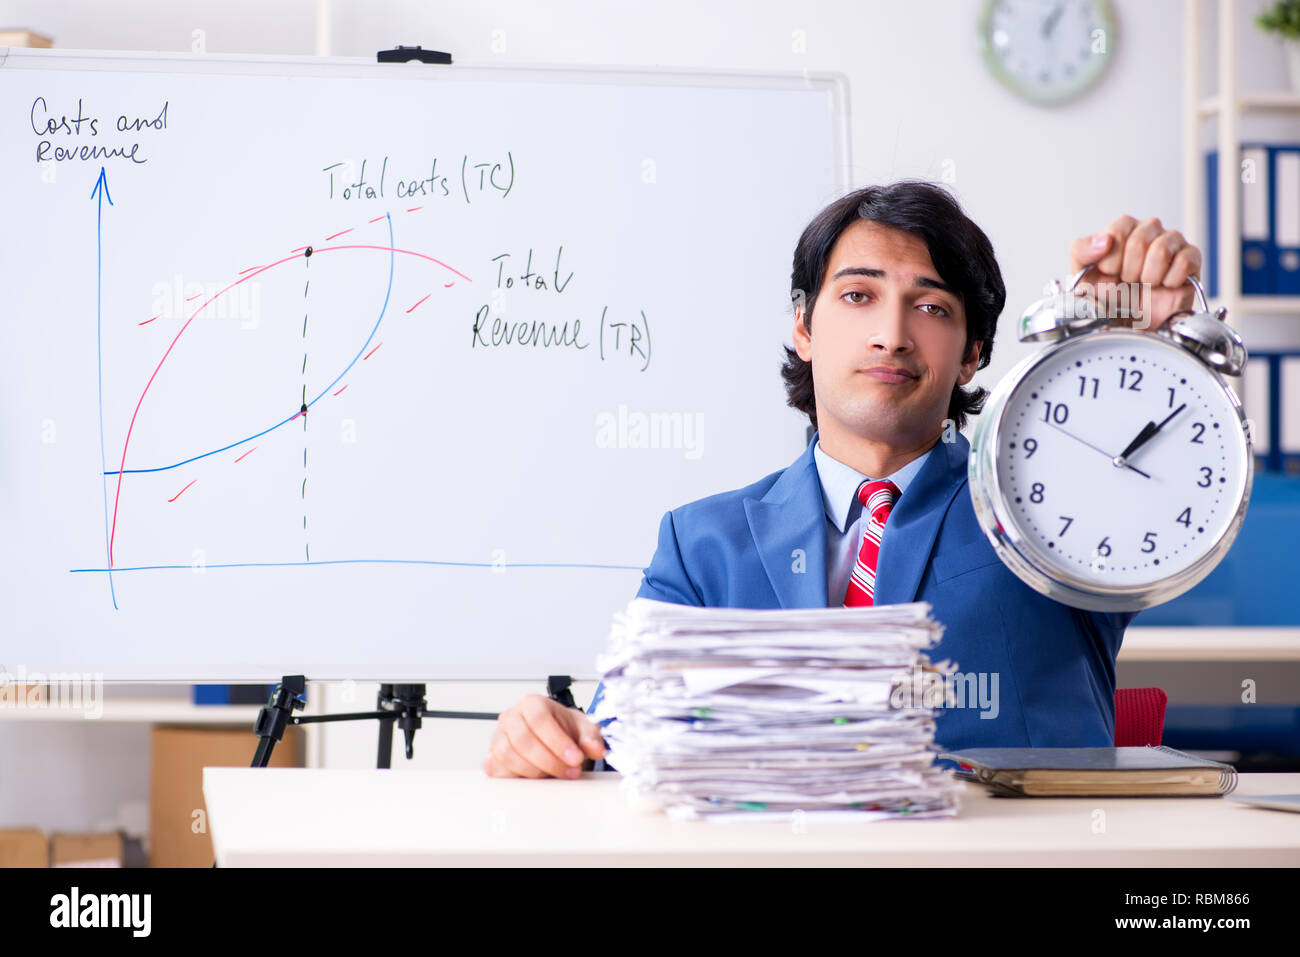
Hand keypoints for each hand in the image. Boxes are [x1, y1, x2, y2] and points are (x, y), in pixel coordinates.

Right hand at [482, 693, 606, 778]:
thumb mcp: (583, 729)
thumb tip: (596, 748)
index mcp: (532, 703)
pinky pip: (498, 770)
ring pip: (509, 756)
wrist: (554, 740)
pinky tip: (536, 778)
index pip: (539, 719)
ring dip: (536, 771)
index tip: (575, 757)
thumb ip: (591, 737)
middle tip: (570, 771)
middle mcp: (511, 717)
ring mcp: (498, 737)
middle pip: (523, 739)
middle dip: (550, 760)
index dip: (558, 741)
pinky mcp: (493, 758)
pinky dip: (517, 777)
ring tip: (556, 775)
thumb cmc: (565, 730)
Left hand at [1067, 216, 1202, 331]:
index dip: (1112, 258)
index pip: (1121, 227)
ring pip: (1161, 250)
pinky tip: (1163, 287)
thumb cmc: (1109, 299)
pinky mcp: (1192, 259)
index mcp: (1123, 230)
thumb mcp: (1082, 276)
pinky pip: (1184, 261)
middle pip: (1139, 240)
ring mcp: (1172, 243)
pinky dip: (1169, 281)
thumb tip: (1104, 240)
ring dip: (1148, 277)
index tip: (1110, 273)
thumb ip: (1081, 251)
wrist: (1130, 326)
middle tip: (1129, 282)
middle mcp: (1149, 231)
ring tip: (1146, 285)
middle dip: (1129, 271)